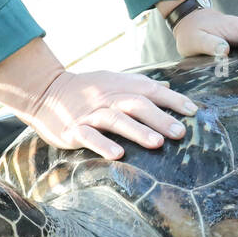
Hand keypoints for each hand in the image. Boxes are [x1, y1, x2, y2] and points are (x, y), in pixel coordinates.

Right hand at [22, 70, 198, 159]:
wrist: (44, 91)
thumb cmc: (86, 90)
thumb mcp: (113, 80)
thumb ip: (140, 85)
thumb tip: (168, 88)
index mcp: (119, 85)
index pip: (150, 90)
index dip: (172, 100)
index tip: (193, 112)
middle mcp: (107, 98)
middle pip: (136, 105)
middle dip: (159, 118)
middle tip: (180, 133)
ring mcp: (90, 114)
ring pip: (116, 120)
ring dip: (137, 131)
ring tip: (157, 143)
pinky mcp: (74, 129)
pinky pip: (90, 137)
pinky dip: (103, 145)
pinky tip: (118, 155)